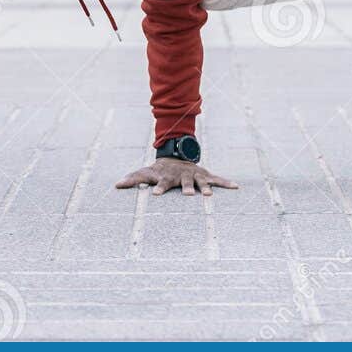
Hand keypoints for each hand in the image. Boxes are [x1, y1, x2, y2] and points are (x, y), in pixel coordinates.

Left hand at [116, 157, 237, 196]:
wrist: (177, 155)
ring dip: (205, 188)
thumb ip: (132, 178)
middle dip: (186, 188)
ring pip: (201, 182)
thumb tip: (116, 185)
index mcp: (167, 177)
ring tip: (209, 196)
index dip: (159, 189)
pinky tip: (236, 187)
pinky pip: (217, 179)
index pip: (162, 183)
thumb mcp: (145, 172)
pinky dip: (226, 183)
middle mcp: (182, 175)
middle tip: (188, 196)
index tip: (156, 195)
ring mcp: (194, 175)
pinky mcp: (205, 175)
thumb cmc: (159, 170)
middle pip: (184, 182)